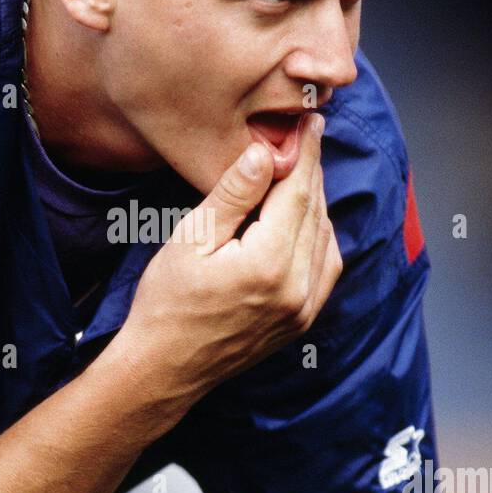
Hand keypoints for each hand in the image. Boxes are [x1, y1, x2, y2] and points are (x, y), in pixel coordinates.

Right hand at [117, 113, 341, 401]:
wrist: (164, 368)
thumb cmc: (166, 302)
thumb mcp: (191, 238)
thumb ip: (233, 194)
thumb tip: (264, 153)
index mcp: (269, 263)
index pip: (298, 192)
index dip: (305, 153)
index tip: (310, 124)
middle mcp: (297, 287)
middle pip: (315, 212)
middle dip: (312, 172)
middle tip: (306, 139)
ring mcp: (304, 308)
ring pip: (326, 238)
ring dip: (318, 203)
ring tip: (301, 174)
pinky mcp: (302, 320)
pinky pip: (326, 269)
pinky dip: (321, 237)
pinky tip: (305, 220)